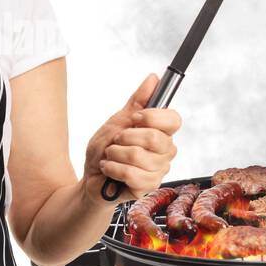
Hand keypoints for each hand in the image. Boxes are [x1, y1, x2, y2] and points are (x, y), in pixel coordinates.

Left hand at [83, 72, 181, 200]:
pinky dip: (113, 169)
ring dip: (115, 154)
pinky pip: (132, 174)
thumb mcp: (117, 120)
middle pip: (155, 138)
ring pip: (139, 156)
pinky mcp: (148, 187)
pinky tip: (109, 169)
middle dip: (125, 137)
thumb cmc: (106, 149)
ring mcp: (158, 170)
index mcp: (161, 132)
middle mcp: (165, 151)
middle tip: (115, 141)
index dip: (154, 117)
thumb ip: (137, 101)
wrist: (91, 176)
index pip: (173, 120)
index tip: (135, 118)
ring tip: (110, 156)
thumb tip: (153, 78)